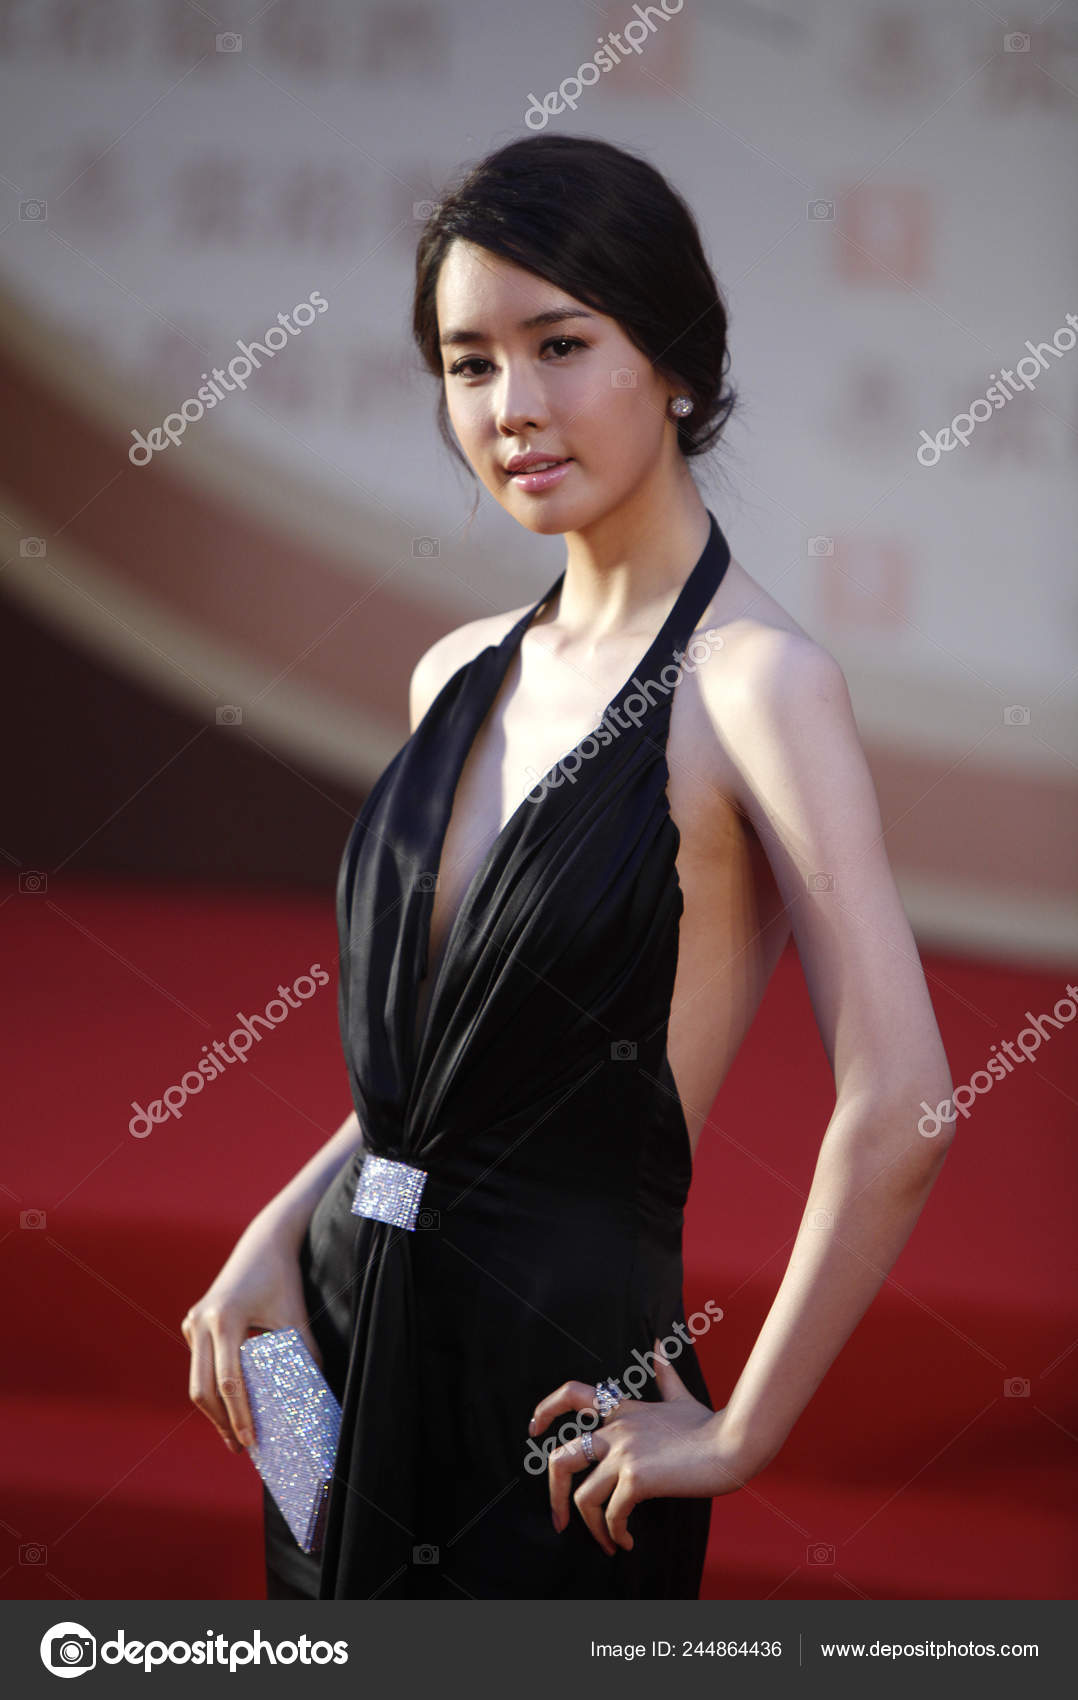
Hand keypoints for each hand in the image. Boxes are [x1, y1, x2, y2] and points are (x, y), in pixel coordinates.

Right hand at [181, 1212, 323, 1454]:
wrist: (263, 1242)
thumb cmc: (283, 1278)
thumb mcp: (295, 1314)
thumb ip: (305, 1353)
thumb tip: (317, 1396)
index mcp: (225, 1319)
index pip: (229, 1381)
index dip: (238, 1416)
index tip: (250, 1443)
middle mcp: (201, 1321)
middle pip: (204, 1388)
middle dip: (221, 1422)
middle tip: (239, 1448)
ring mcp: (193, 1322)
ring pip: (197, 1378)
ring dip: (213, 1408)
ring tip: (233, 1434)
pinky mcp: (192, 1322)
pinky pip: (199, 1363)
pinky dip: (211, 1386)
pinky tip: (228, 1403)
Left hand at [529, 1338, 753, 1556]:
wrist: (732, 1443)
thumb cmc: (710, 1425)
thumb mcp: (681, 1397)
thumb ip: (665, 1375)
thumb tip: (659, 1344)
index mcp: (623, 1410)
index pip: (572, 1394)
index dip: (546, 1409)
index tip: (534, 1429)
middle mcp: (616, 1430)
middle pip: (560, 1459)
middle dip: (554, 1495)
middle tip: (560, 1519)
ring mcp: (625, 1453)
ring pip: (583, 1496)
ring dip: (590, 1528)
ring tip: (606, 1541)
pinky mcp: (637, 1478)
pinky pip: (611, 1513)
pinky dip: (614, 1533)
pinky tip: (626, 1540)